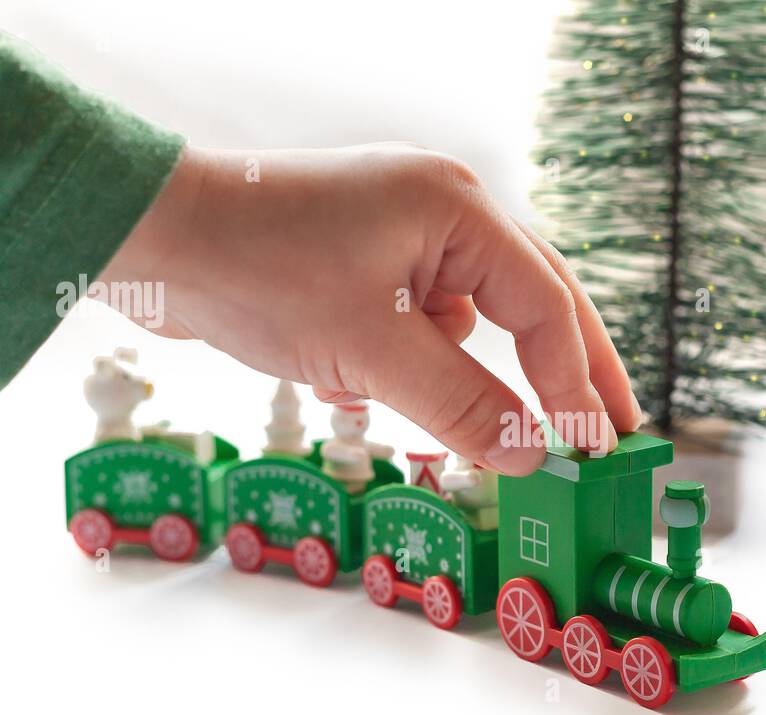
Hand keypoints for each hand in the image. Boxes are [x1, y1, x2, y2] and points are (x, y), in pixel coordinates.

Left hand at [98, 144, 641, 473]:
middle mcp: (441, 211)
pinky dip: (407, 364)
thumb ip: (462, 404)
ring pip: (467, 320)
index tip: (598, 446)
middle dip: (566, 371)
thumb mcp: (370, 350)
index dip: (576, 384)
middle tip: (614, 427)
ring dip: (460, 373)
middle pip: (531, 301)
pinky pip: (418, 324)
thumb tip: (535, 454)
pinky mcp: (367, 262)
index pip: (546, 306)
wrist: (151, 236)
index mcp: (458, 209)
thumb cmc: (254, 269)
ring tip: (459, 413)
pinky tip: (362, 383)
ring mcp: (403, 233)